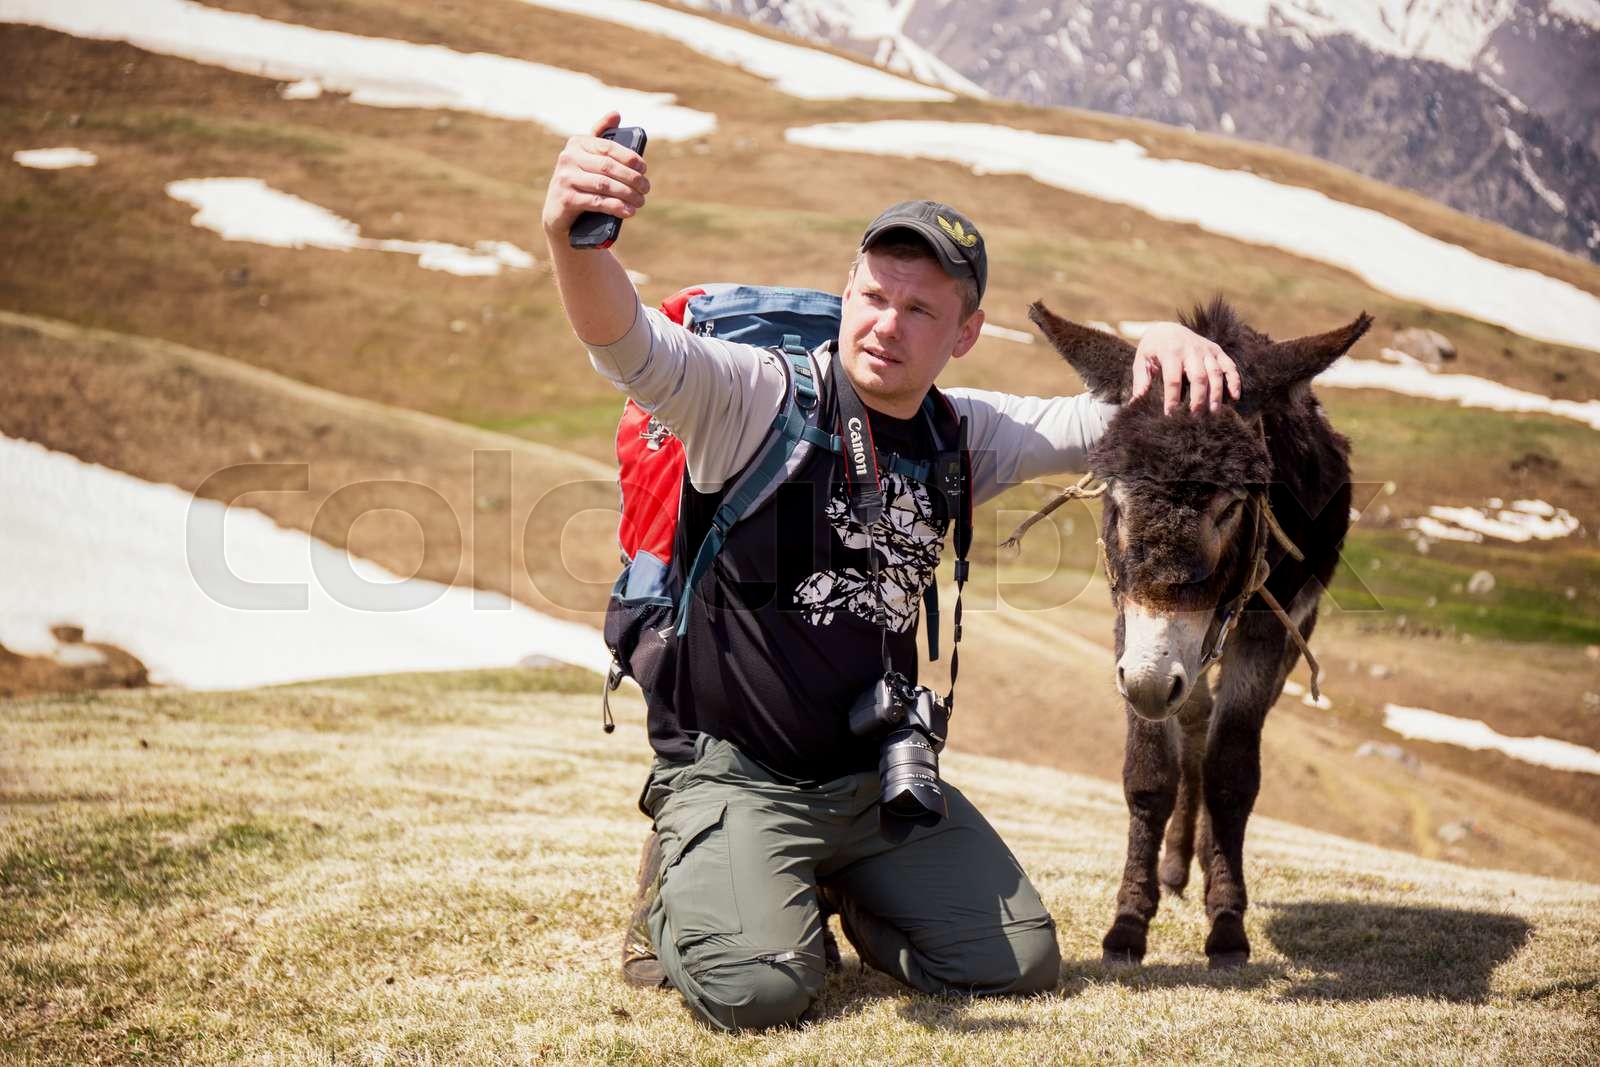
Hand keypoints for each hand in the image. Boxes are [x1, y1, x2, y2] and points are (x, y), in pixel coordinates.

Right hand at [541, 111, 650, 242]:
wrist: (558, 214)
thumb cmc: (580, 183)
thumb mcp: (588, 159)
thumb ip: (602, 139)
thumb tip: (616, 114)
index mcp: (577, 144)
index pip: (608, 147)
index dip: (629, 157)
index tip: (644, 169)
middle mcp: (568, 158)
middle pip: (608, 166)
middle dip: (632, 178)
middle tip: (646, 188)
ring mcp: (565, 178)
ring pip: (604, 184)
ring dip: (627, 194)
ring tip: (640, 201)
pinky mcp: (565, 199)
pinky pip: (597, 202)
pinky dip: (616, 207)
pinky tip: (629, 212)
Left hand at [1128, 322, 1240, 414]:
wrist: (1166, 328)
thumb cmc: (1152, 349)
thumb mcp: (1141, 362)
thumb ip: (1140, 381)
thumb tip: (1135, 404)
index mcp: (1170, 351)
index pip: (1173, 379)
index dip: (1172, 398)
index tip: (1170, 415)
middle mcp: (1191, 349)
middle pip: (1198, 377)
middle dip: (1198, 399)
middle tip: (1195, 418)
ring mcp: (1206, 349)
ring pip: (1216, 372)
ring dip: (1216, 393)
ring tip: (1214, 412)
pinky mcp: (1216, 350)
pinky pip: (1229, 365)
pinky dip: (1234, 380)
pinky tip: (1235, 396)